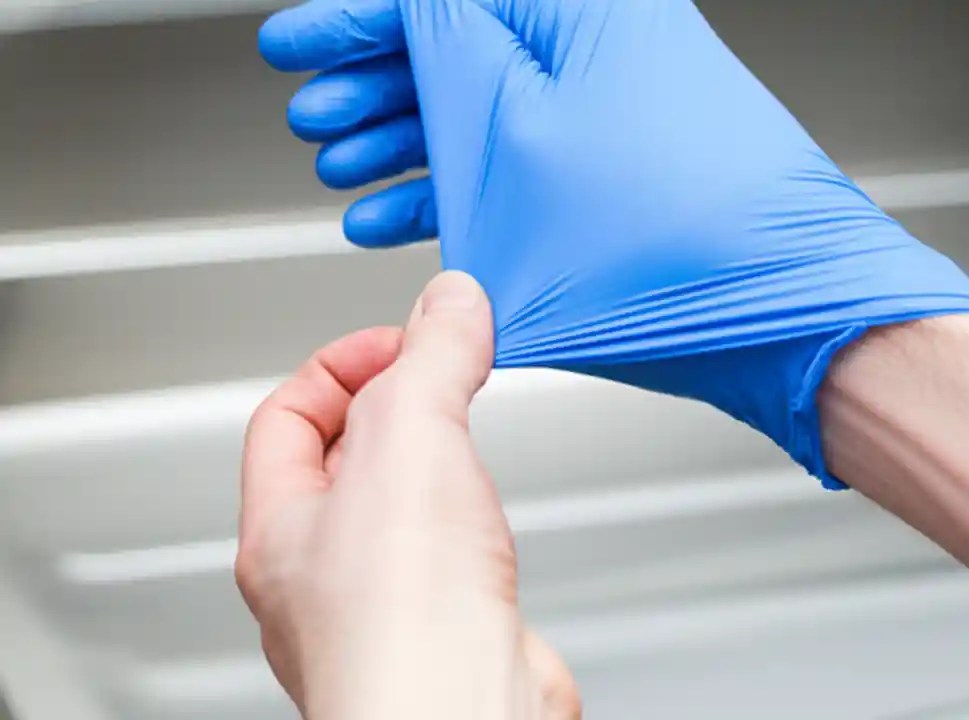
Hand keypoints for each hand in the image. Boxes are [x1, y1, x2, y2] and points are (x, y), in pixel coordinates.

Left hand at [236, 272, 579, 719]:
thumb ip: (431, 356)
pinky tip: (496, 527)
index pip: (286, 417)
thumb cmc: (404, 614)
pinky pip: (449, 564)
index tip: (405, 343)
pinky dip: (475, 530)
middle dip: (395, 412)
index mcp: (280, 530)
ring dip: (436, 473)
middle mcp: (318, 579)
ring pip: (399, 518)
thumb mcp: (410, 434)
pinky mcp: (446, 638)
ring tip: (469, 449)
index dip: (343, 364)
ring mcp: (381, 613)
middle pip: (342, 465)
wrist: (464, 714)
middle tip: (445, 383)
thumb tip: (450, 301)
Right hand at [259, 0, 968, 487]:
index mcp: (584, 11)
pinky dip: (460, 189)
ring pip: (489, 111)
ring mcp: (618, 115)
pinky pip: (524, 164)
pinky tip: (403, 218)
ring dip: (410, 143)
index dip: (357, 20)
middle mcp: (607, 50)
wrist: (784, 312)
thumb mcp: (520, 133)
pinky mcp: (624, 175)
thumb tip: (415, 11)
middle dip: (378, 86)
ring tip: (349, 172)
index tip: (296, 46)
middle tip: (321, 120)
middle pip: (464, 48)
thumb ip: (451, 56)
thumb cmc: (680, 230)